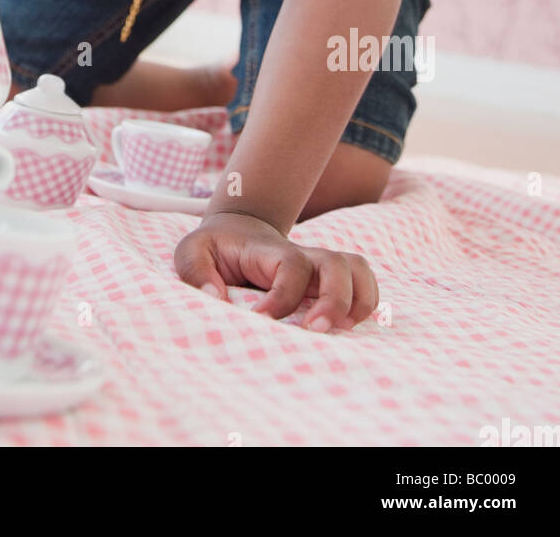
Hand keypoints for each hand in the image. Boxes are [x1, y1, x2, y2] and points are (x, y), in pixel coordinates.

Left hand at [174, 211, 378, 331]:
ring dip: (359, 299)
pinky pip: (362, 283)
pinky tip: (349, 327)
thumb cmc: (215, 246)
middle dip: (335, 299)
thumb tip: (216, 298)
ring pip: (357, 269)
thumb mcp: (192, 251)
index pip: (291, 266)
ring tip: (343, 329)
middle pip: (336, 264)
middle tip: (315, 330)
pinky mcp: (327, 281)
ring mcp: (318, 267)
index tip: (262, 319)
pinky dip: (367, 303)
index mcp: (269, 250)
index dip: (284, 296)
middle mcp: (301, 256)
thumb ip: (197, 271)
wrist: (237, 229)